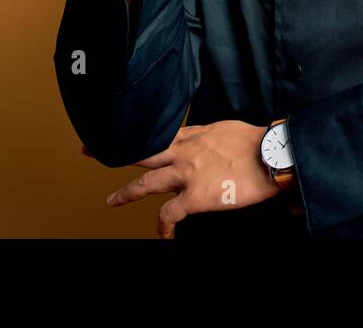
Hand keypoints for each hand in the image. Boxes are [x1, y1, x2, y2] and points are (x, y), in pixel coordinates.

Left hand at [104, 122, 281, 237]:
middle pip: (142, 151)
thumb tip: (205, 138)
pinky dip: (163, 226)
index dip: (141, 135)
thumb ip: (208, 133)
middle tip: (91, 149)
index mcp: (194, 135)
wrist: (271, 155)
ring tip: (113, 201)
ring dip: (127, 193)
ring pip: (146, 183)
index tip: (126, 133)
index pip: (160, 134)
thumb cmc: (256, 142)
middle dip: (115, 150)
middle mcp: (184, 151)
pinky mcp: (195, 197)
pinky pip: (169, 213)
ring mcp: (187, 173)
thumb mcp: (226, 127)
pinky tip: (164, 234)